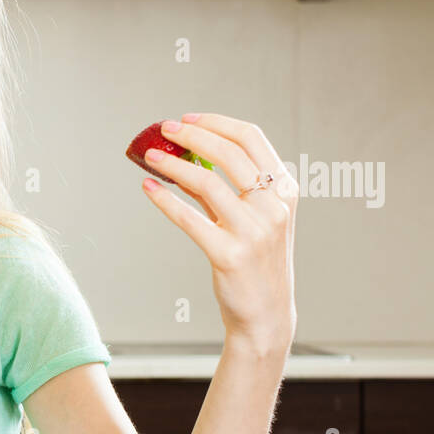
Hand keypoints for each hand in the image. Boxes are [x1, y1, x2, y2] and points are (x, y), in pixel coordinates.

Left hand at [137, 112, 297, 350]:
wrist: (266, 315)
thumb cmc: (256, 263)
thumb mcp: (254, 219)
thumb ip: (227, 190)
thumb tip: (187, 159)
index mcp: (285, 190)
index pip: (252, 138)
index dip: (216, 123)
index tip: (188, 119)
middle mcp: (273, 207)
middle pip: (229, 153)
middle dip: (191, 136)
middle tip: (163, 130)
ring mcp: (254, 231)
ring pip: (207, 182)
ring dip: (172, 164)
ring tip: (148, 157)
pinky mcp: (229, 255)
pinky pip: (190, 219)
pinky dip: (165, 200)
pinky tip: (148, 188)